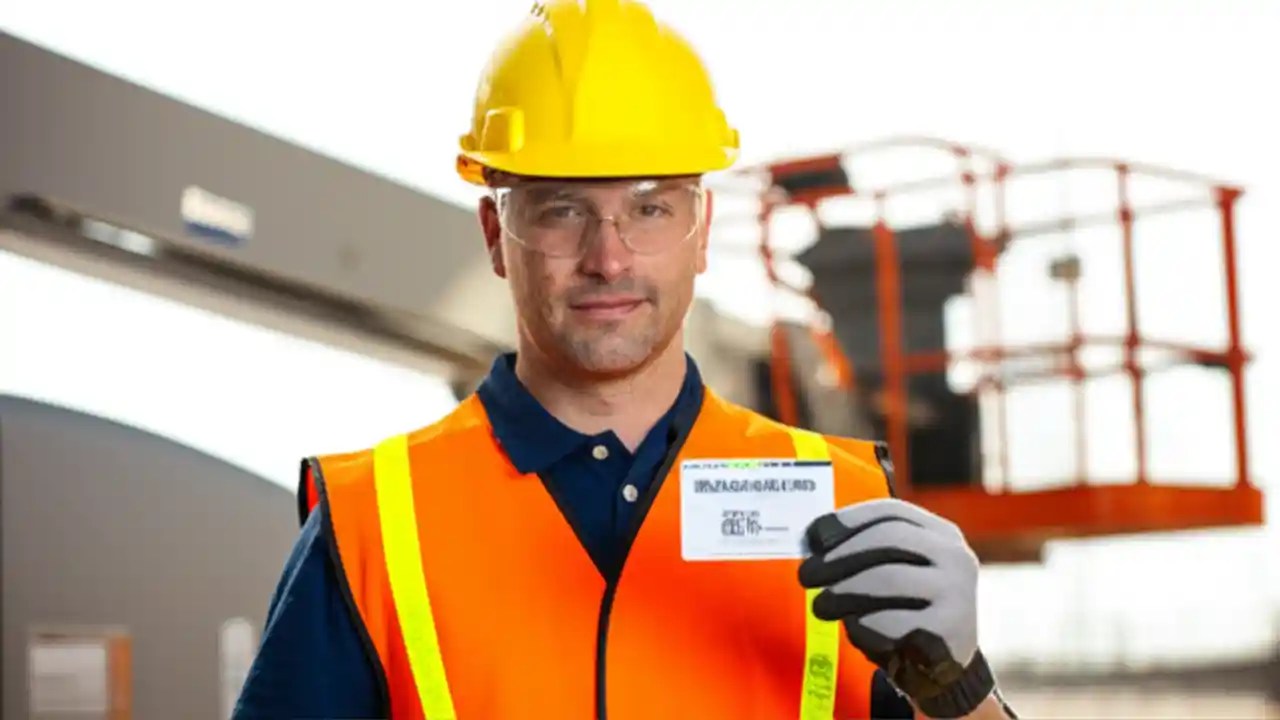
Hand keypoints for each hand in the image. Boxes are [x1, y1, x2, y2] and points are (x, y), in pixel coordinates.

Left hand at [798, 498, 997, 718]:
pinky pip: (895, 621)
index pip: (892, 513)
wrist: (946, 666)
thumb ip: (866, 551)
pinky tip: (854, 626)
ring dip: (844, 591)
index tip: (814, 535)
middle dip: (840, 556)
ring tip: (821, 605)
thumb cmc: (907, 609)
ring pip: (889, 578)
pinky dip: (865, 623)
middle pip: (888, 539)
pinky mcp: (950, 632)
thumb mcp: (896, 571)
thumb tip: (813, 541)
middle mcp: (955, 557)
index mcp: (941, 534)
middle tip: (807, 575)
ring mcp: (957, 593)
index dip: (849, 519)